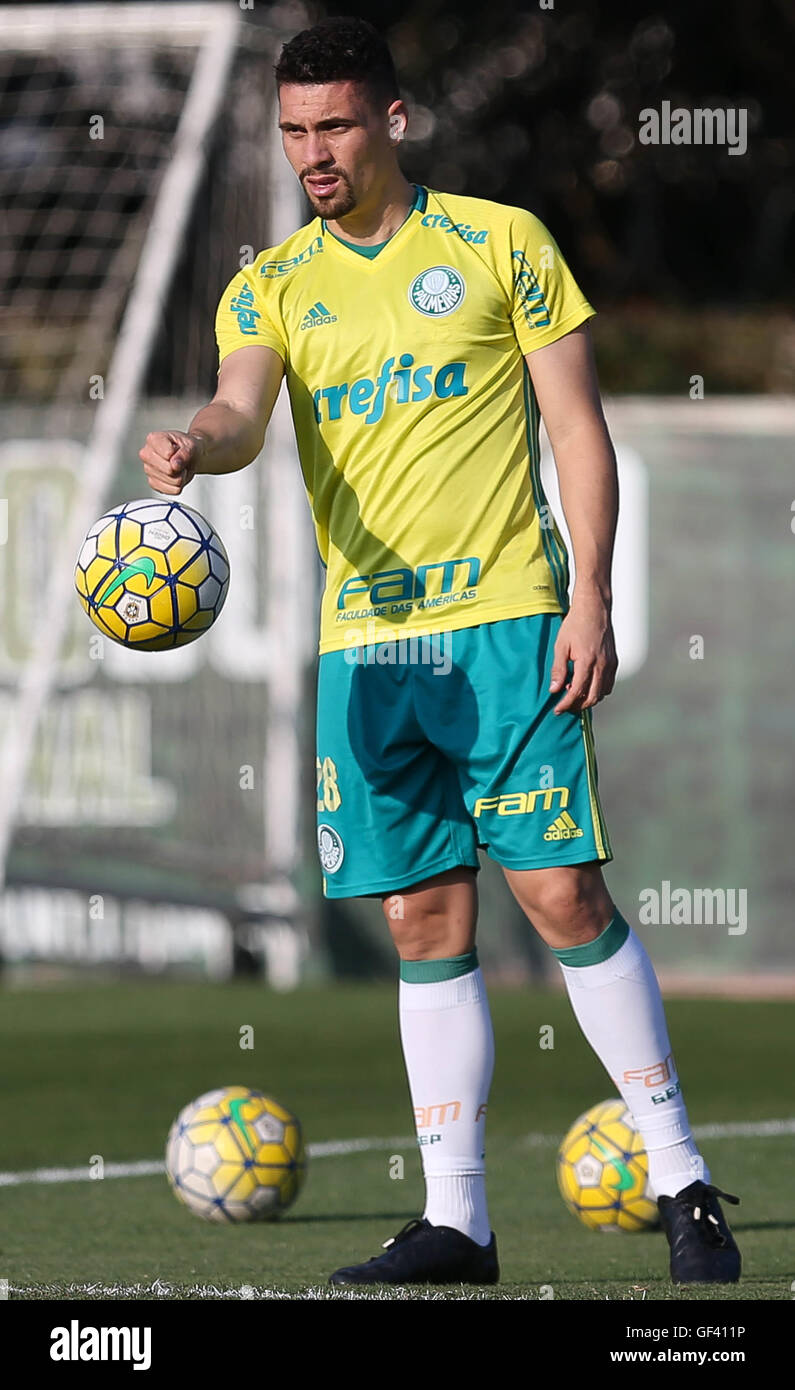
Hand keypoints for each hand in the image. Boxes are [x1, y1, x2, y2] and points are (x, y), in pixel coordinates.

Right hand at [138, 430, 203, 495]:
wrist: (190, 456)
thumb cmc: (187, 447)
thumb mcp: (191, 445)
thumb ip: (184, 453)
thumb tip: (175, 465)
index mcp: (153, 439)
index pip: (168, 454)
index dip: (179, 454)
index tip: (179, 450)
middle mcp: (146, 454)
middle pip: (168, 469)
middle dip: (180, 467)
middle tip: (180, 461)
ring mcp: (148, 469)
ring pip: (171, 481)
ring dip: (180, 476)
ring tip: (179, 467)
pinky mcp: (153, 483)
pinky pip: (171, 490)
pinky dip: (178, 485)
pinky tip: (176, 475)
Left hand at [549, 597, 617, 713]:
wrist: (594, 609)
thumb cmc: (576, 624)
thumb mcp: (561, 646)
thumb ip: (558, 669)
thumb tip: (554, 689)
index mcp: (587, 662)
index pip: (577, 692)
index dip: (566, 704)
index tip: (558, 710)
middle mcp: (602, 665)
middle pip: (592, 697)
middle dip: (578, 706)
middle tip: (565, 706)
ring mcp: (610, 664)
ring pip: (603, 693)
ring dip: (589, 699)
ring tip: (574, 694)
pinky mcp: (614, 662)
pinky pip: (608, 684)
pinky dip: (598, 690)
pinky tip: (587, 685)